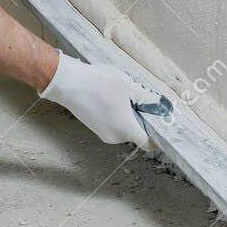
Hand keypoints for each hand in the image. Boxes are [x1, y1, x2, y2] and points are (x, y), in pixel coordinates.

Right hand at [38, 53, 160, 150]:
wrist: (68, 83)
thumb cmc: (98, 83)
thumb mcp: (128, 85)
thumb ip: (147, 98)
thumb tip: (159, 105)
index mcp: (126, 129)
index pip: (148, 143)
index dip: (157, 135)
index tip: (159, 122)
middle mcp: (115, 137)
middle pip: (136, 133)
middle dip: (140, 118)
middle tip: (138, 98)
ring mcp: (103, 133)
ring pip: (124, 127)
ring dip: (127, 115)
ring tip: (120, 95)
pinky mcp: (95, 127)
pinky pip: (112, 124)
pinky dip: (115, 114)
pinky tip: (110, 97)